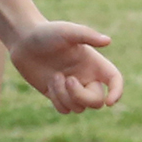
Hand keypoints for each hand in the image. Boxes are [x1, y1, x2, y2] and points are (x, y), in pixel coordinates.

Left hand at [6, 20, 122, 114]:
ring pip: (79, 107)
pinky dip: (57, 100)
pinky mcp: (57, 95)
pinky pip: (65, 109)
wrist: (23, 40)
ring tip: (54, 76)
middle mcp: (86, 77)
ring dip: (65, 95)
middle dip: (82, 96)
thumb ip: (87, 35)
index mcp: (93, 62)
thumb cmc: (47, 32)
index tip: (110, 102)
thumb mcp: (67, 31)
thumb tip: (108, 41)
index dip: (117, 92)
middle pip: (96, 101)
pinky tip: (49, 83)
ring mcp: (72, 88)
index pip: (114, 79)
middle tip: (68, 80)